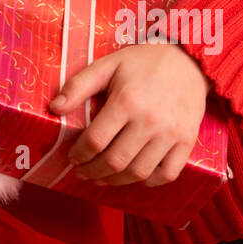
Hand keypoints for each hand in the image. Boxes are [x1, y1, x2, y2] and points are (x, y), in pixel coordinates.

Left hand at [49, 42, 211, 187]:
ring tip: (102, 178)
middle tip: (83, 172)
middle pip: (115, 161)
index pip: (95, 141)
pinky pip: (167, 174)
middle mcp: (150, 120)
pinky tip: (134, 176)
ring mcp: (171, 134)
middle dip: (93, 172)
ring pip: (139, 173)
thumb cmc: (143, 63)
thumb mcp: (107, 65)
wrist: (188, 61)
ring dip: (116, 181)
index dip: (79, 155)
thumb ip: (79, 85)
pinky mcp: (187, 142)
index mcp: (127, 100)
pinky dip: (148, 182)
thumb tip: (54, 108)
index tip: (73, 157)